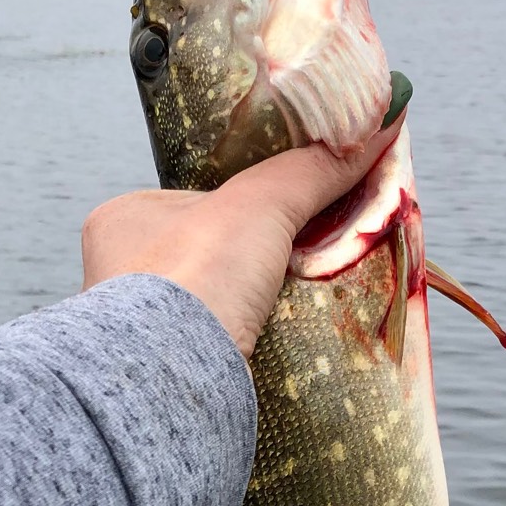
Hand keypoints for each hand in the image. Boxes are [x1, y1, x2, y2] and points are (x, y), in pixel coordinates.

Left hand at [80, 122, 404, 357]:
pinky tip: (296, 347)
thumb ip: (314, 167)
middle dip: (264, 261)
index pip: (198, 199)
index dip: (250, 202)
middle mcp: (122, 277)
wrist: (167, 386)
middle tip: (316, 259)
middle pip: (216, 256)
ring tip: (315, 305)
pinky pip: (227, 353)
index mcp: (122, 221)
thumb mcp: (262, 205)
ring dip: (267, 308)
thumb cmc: (193, 279)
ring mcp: (146, 333)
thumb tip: (383, 118)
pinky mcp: (172, 380)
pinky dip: (263, 348)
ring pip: (223, 308)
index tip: (297, 209)